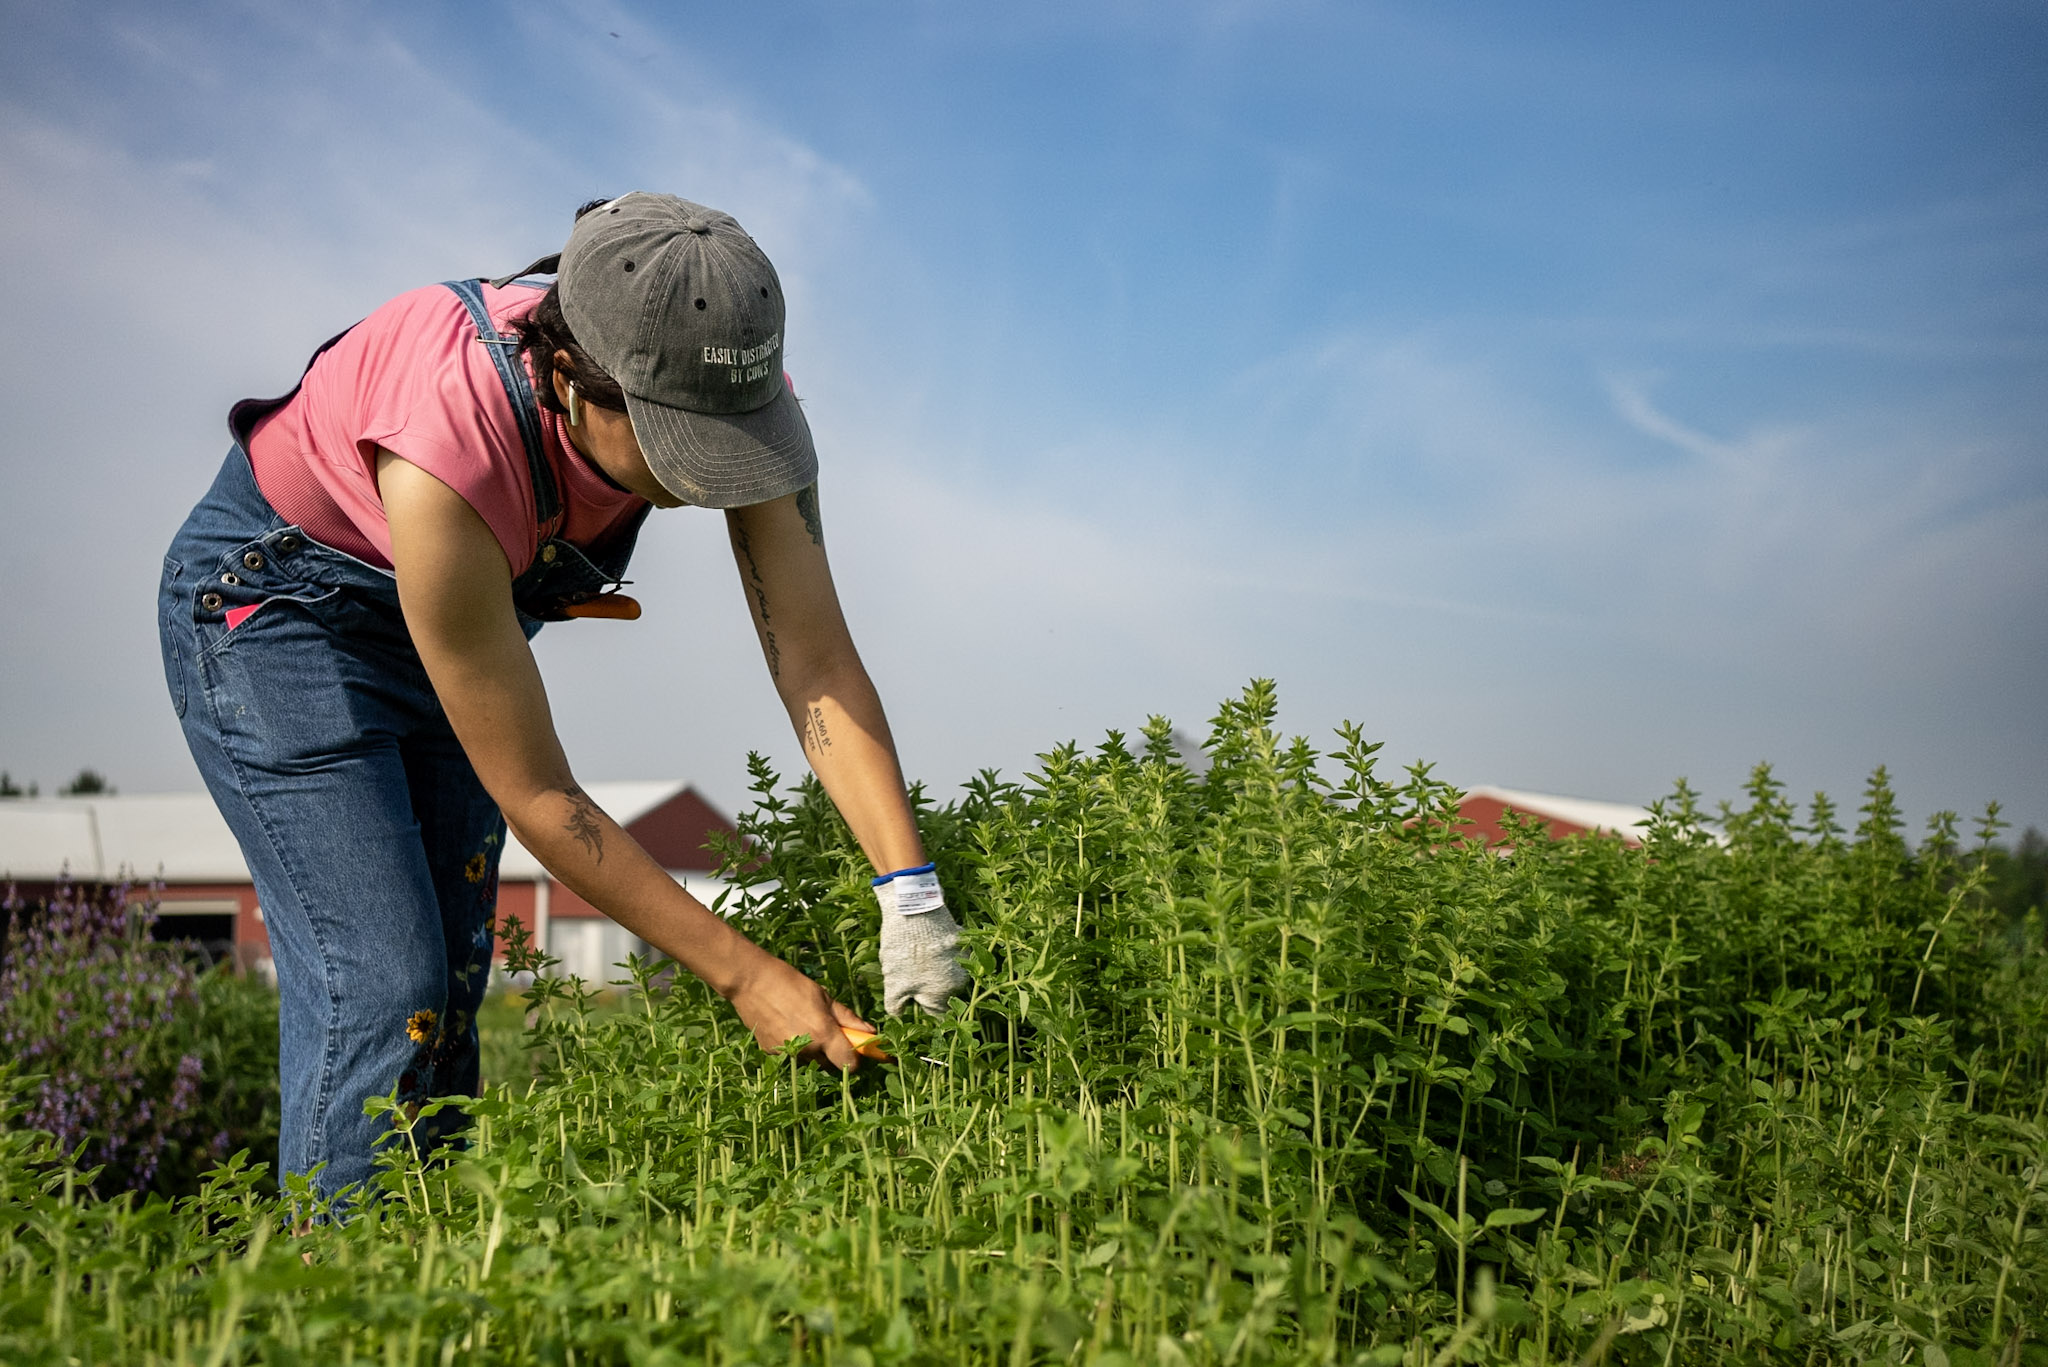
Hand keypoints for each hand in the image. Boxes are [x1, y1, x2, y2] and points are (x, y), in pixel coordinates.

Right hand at [726, 951, 872, 1069]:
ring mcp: (788, 1054)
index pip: (849, 1064)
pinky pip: (793, 1056)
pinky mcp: (772, 1053)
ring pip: (810, 1061)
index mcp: (823, 1034)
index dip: (856, 1059)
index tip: (856, 1049)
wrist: (750, 982)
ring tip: (804, 1023)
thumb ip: (848, 1018)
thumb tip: (870, 1031)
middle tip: (828, 1031)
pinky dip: (796, 1047)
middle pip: (830, 1064)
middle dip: (834, 1052)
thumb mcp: (824, 997)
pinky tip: (787, 1026)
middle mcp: (807, 1050)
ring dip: (814, 1050)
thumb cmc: (790, 984)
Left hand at [880, 903, 970, 1016]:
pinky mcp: (962, 938)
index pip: (936, 1013)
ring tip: (914, 955)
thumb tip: (900, 1017)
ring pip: (947, 972)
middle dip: (927, 986)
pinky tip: (923, 942)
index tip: (911, 997)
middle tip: (908, 972)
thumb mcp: (893, 984)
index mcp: (944, 993)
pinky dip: (939, 951)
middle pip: (943, 992)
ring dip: (934, 968)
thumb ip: (896, 1007)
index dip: (922, 1006)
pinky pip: (951, 953)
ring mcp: (964, 956)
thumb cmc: (903, 951)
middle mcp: (961, 978)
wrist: (913, 910)